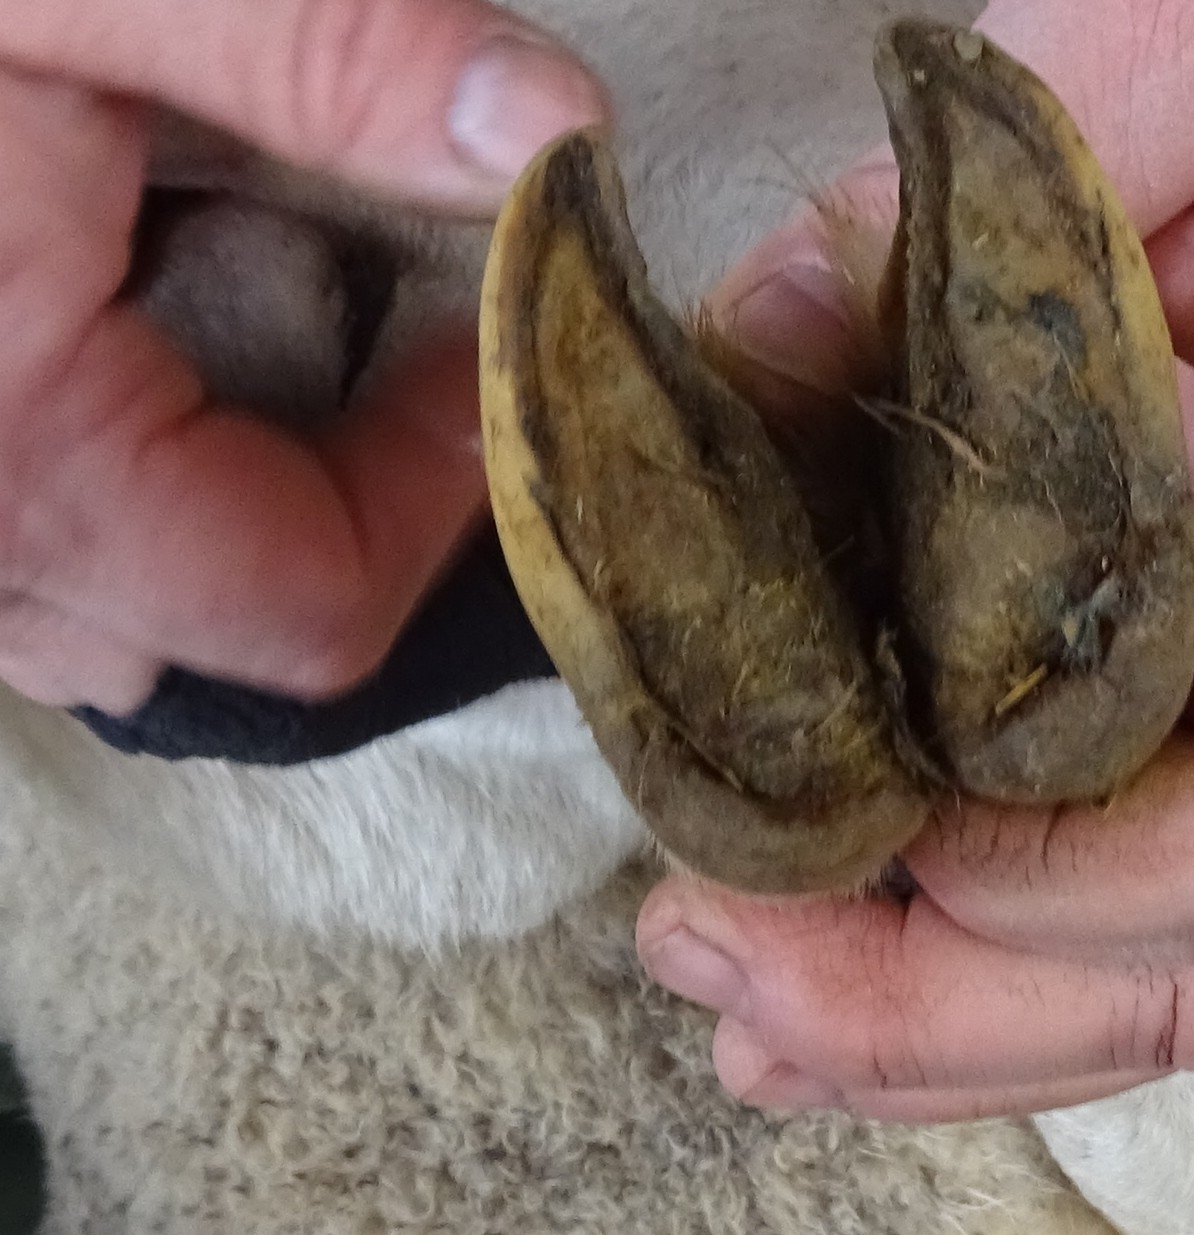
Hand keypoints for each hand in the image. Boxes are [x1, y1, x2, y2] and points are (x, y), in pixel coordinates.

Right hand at [0, 0, 604, 710]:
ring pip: (125, 602)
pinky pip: (28, 550)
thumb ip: (314, 46)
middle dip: (354, 498)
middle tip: (411, 350)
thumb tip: (546, 123)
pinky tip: (122, 336)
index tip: (496, 346)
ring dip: (240, 497)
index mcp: (11, 466)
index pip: (313, 602)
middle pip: (230, 623)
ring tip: (276, 338)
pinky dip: (124, 476)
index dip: (446, 493)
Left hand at [637, 0, 1193, 1121]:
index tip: (856, 833)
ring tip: (742, 999)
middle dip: (951, 1004)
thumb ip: (981, 193)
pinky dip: (980, 938)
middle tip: (722, 966)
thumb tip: (747, 354)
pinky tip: (838, 949)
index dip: (1052, 879)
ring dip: (945, 1014)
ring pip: (1172, 960)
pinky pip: (1140, 868)